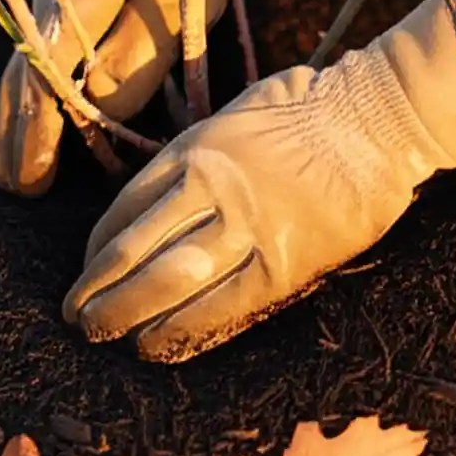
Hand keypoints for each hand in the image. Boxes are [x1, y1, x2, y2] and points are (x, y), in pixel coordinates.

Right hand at [0, 0, 301, 195]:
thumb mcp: (183, 4)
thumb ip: (143, 50)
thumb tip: (98, 99)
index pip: (50, 62)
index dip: (40, 122)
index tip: (38, 170)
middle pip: (25, 71)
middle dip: (20, 134)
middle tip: (22, 190)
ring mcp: (47, 6)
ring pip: (22, 73)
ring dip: (16, 128)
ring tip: (17, 180)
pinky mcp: (54, 21)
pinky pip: (33, 69)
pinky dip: (26, 109)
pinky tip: (23, 148)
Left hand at [62, 0, 455, 361]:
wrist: (379, 118)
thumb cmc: (311, 109)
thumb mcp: (234, 115)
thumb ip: (194, 156)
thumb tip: (158, 198)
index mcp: (195, 149)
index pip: (125, 209)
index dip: (98, 249)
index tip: (87, 270)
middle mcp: (210, 188)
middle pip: (134, 250)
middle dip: (97, 290)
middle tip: (76, 316)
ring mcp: (246, 227)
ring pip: (166, 281)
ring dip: (125, 314)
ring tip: (101, 335)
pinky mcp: (283, 264)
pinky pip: (219, 307)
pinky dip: (180, 330)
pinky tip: (155, 346)